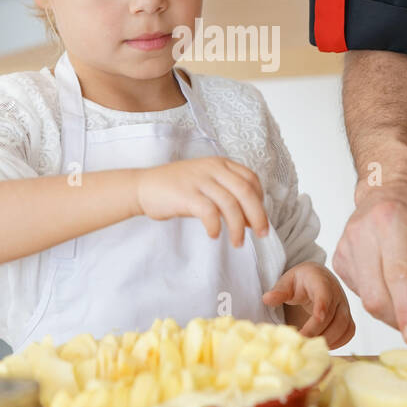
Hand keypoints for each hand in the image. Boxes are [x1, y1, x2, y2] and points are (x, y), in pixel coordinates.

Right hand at [136, 157, 269, 247]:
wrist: (143, 186)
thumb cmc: (176, 189)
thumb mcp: (205, 184)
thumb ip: (227, 196)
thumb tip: (250, 220)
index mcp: (219, 164)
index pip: (250, 179)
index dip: (260, 199)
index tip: (258, 217)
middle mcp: (212, 168)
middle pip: (245, 191)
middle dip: (258, 215)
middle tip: (262, 234)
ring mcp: (199, 180)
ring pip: (230, 204)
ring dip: (238, 227)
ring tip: (237, 242)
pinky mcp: (186, 194)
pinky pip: (209, 211)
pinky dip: (215, 226)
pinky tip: (214, 235)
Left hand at [263, 263, 355, 346]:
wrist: (316, 278)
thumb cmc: (299, 282)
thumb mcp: (286, 282)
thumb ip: (279, 291)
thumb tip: (267, 299)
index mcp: (320, 281)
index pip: (325, 293)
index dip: (323, 306)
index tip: (318, 318)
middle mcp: (336, 293)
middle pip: (335, 316)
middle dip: (319, 331)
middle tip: (301, 342)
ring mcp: (344, 306)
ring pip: (344, 326)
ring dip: (329, 339)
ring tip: (310, 346)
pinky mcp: (347, 317)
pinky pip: (349, 332)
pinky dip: (338, 342)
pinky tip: (322, 346)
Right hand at [332, 177, 406, 343]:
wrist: (389, 188)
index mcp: (390, 220)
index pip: (397, 273)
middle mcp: (361, 233)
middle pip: (376, 295)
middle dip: (400, 318)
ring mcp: (346, 247)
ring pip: (367, 300)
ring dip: (393, 310)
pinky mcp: (339, 261)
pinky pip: (361, 295)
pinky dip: (382, 298)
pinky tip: (392, 282)